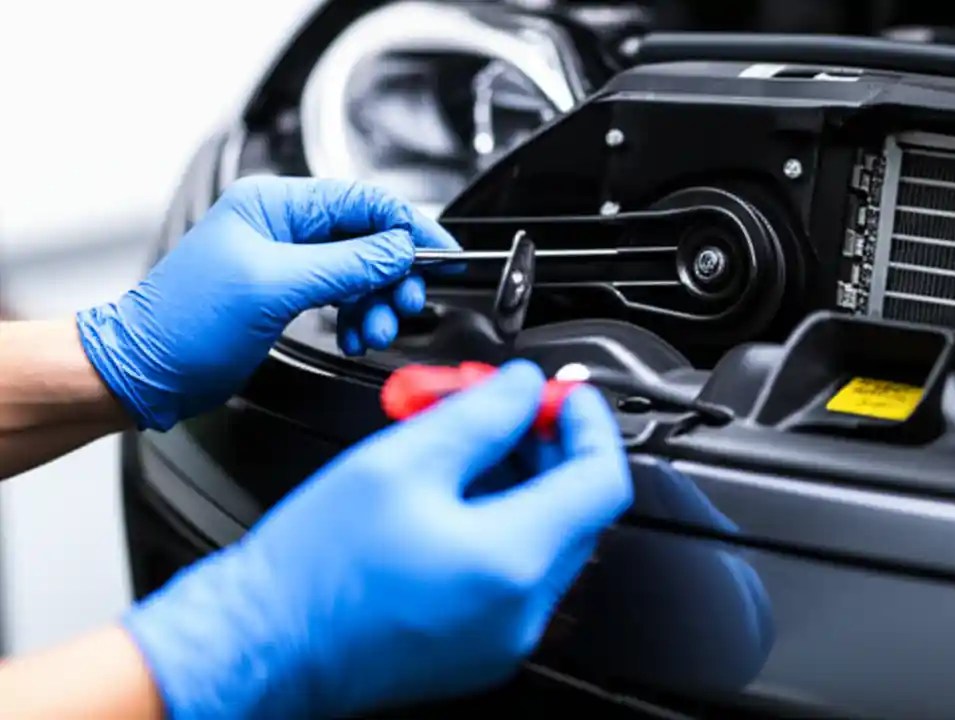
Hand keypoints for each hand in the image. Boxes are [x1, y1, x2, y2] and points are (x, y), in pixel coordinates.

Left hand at [77, 176, 458, 430]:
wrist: (145, 371)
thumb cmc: (185, 323)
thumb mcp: (276, 286)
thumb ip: (347, 264)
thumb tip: (400, 249)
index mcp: (275, 205)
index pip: (363, 201)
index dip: (408, 226)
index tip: (441, 253)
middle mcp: (283, 227)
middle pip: (368, 239)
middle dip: (393, 275)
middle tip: (405, 304)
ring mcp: (286, 262)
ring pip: (360, 272)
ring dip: (377, 302)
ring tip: (374, 331)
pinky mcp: (287, 295)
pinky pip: (343, 296)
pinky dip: (357, 317)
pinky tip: (354, 336)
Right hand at [121, 360, 632, 718]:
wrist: (260, 643)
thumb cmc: (312, 568)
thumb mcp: (401, 460)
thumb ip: (482, 414)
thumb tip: (523, 388)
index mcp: (514, 561)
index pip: (603, 480)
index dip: (590, 423)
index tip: (565, 393)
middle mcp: (523, 610)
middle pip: (578, 509)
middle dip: (547, 446)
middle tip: (503, 408)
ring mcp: (504, 637)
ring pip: (547, 539)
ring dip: (522, 482)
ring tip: (463, 444)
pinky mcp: (480, 649)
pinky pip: (515, 575)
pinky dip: (501, 525)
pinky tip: (453, 493)